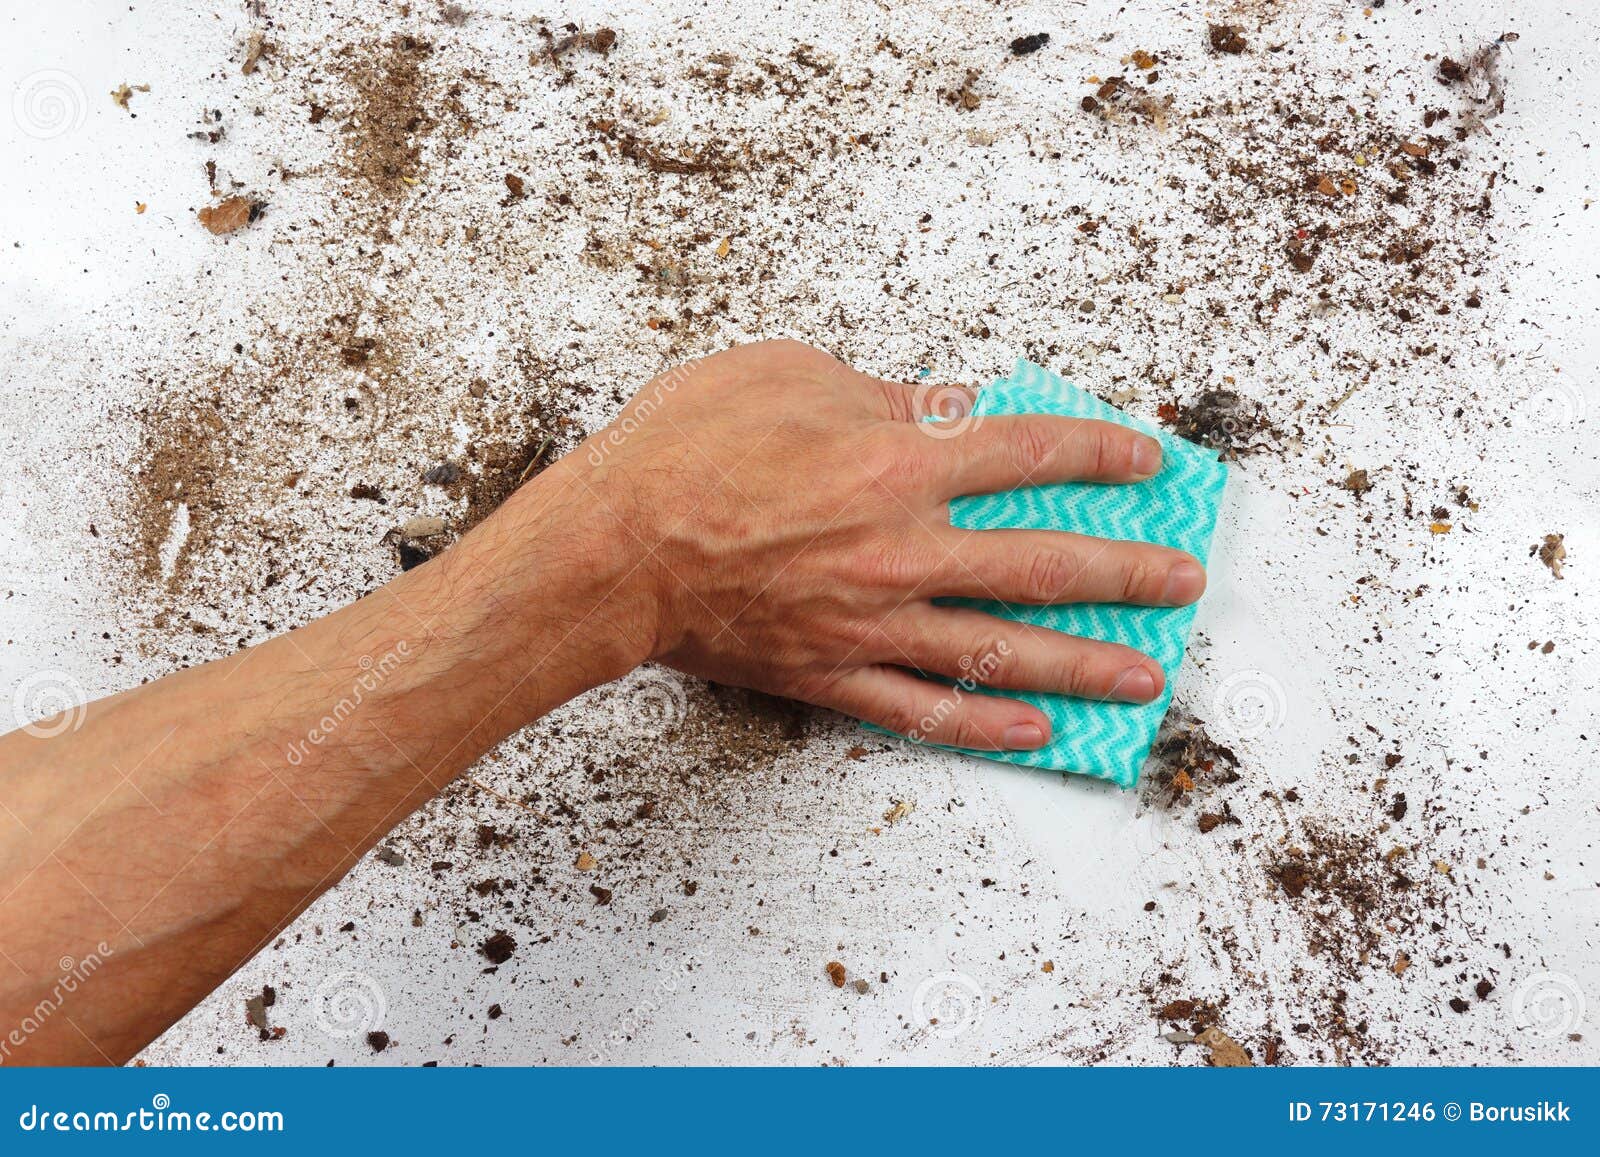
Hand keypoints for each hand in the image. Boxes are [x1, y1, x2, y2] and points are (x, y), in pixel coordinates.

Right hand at [518, 340, 1204, 750]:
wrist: (605, 551)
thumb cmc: (681, 450)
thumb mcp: (784, 375)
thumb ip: (879, 392)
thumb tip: (941, 405)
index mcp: (898, 461)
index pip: (1030, 453)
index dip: (1099, 455)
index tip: (1145, 461)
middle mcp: (905, 548)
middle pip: (1046, 564)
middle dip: (1129, 572)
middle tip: (1184, 581)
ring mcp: (874, 622)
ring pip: (1005, 650)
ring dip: (1086, 664)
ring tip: (1145, 677)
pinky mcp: (833, 674)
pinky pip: (925, 710)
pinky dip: (985, 723)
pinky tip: (1037, 729)